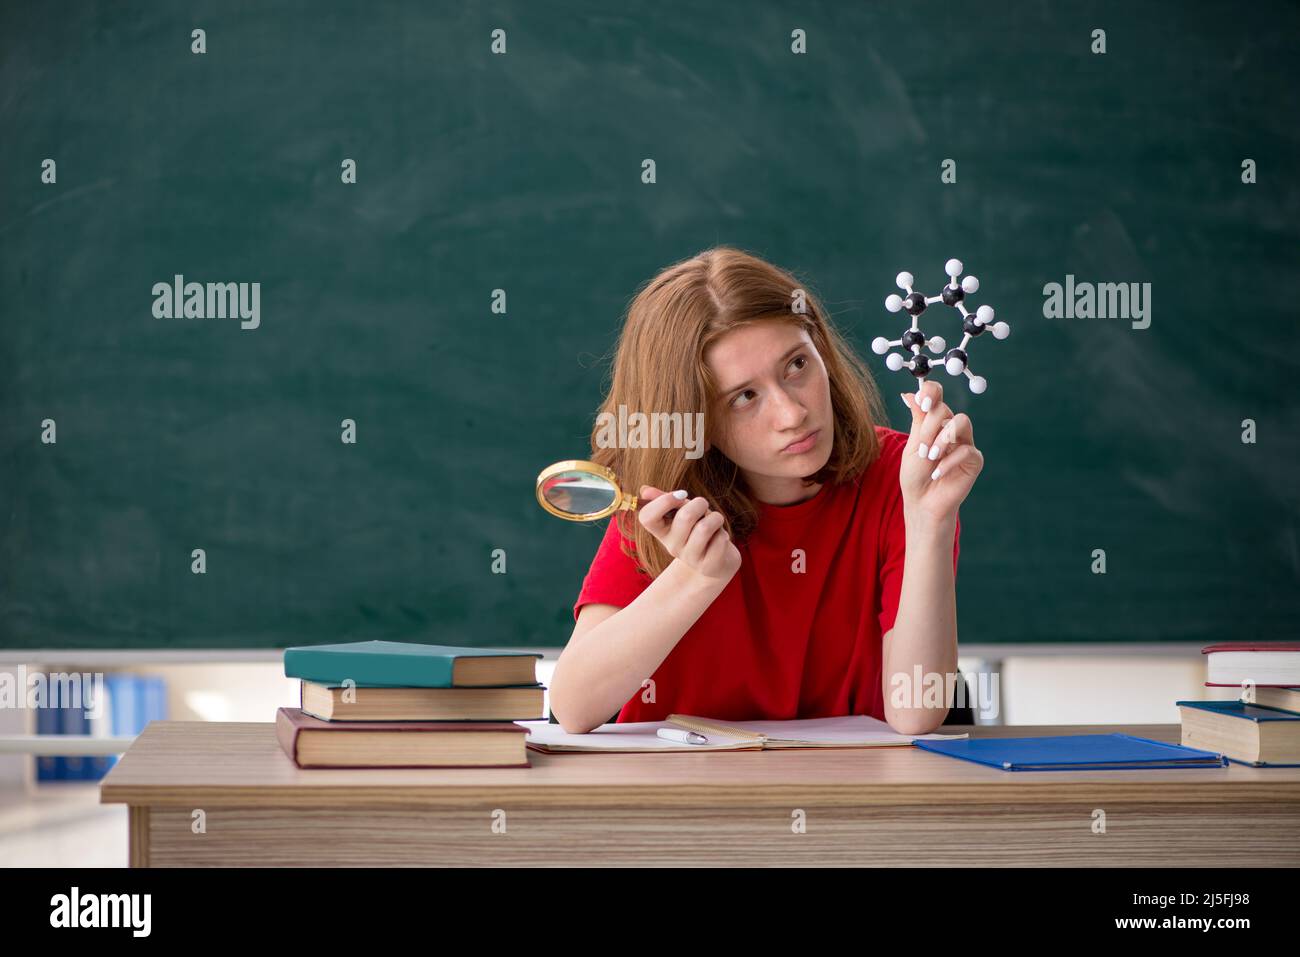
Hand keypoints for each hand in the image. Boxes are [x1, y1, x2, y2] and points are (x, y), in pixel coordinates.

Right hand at [638, 486, 740, 583]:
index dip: (663, 501)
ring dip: (715, 518)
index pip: (647, 517)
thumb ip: (665, 500)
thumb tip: (645, 490)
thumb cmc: (698, 530)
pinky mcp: (708, 566)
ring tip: (715, 523)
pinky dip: (723, 534)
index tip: (680, 495)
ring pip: (704, 528)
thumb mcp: (682, 513)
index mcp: (661, 531)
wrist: (716, 562)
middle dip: (700, 504)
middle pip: (685, 516)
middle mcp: (672, 546)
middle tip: (704, 506)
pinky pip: (720, 540)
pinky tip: (719, 539)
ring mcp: (690, 558)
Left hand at [899, 379, 982, 526]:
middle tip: (922, 448)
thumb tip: (909, 393)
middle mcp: (951, 428)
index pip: (937, 395)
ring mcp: (965, 442)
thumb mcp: (912, 445)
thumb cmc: (916, 474)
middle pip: (947, 410)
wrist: (922, 502)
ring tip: (931, 457)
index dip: (932, 392)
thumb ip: (917, 420)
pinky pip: (967, 450)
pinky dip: (949, 461)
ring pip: (962, 422)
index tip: (923, 402)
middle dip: (931, 427)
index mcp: (934, 422)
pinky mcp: (974, 460)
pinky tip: (938, 474)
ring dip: (943, 439)